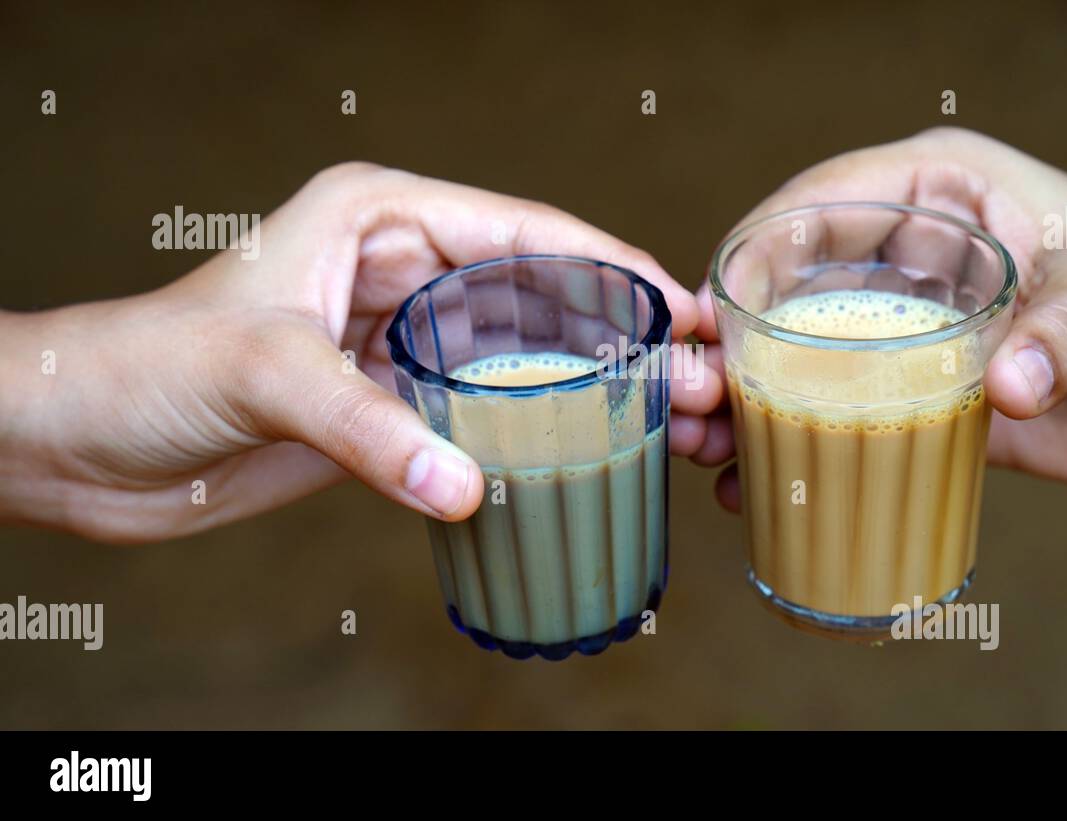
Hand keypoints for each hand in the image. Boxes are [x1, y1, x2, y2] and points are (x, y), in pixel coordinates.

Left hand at [0, 163, 721, 541]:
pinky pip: (482, 409)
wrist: (79, 443)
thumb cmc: (145, 368)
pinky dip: (537, 429)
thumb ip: (369, 428)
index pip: (523, 230)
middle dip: (624, 335)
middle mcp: (398, 267)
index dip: (613, 268)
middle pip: (540, 295)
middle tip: (701, 381)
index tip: (685, 310)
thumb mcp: (264, 373)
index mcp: (379, 215)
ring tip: (673, 420)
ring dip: (594, 386)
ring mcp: (397, 338)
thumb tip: (469, 485)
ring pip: (521, 355)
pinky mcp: (387, 402)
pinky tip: (591, 451)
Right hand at [685, 127, 1066, 510]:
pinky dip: (791, 451)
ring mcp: (903, 330)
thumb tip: (1009, 383)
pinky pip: (835, 417)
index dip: (752, 255)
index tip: (714, 321)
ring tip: (706, 450)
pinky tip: (756, 492)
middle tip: (696, 401)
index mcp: (938, 193)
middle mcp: (903, 257)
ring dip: (742, 402)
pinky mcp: (915, 395)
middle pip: (784, 288)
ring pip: (795, 357)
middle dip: (726, 342)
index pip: (817, 206)